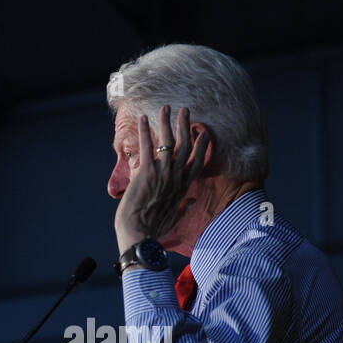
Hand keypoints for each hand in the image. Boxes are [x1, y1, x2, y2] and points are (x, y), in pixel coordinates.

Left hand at [114, 105, 207, 252]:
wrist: (139, 233)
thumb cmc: (154, 229)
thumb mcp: (174, 218)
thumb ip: (184, 207)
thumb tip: (192, 202)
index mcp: (183, 188)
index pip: (197, 162)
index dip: (201, 145)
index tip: (203, 133)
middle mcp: (176, 177)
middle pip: (185, 146)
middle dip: (185, 126)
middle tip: (185, 111)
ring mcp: (162, 173)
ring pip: (168, 141)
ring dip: (167, 122)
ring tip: (166, 108)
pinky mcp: (146, 172)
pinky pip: (147, 146)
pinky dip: (144, 131)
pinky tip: (143, 118)